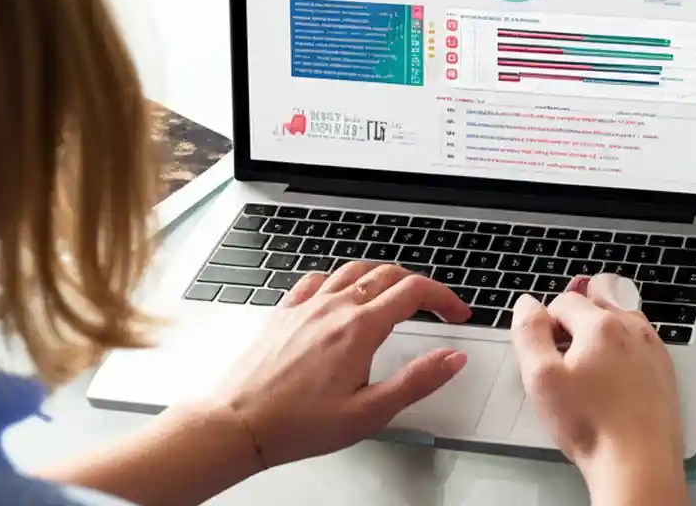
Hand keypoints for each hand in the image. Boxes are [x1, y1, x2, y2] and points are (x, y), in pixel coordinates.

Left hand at [210, 262, 471, 466]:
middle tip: (435, 306)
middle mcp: (333, 308)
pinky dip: (339, 280)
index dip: (444, 298)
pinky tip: (339, 293)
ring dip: (383, 275)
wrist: (238, 424)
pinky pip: (316, 279)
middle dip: (420, 286)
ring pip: (353, 270)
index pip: (414, 292)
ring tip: (396, 291)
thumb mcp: (370, 412)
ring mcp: (306, 306)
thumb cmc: (297, 424)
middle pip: (388, 274)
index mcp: (359, 328)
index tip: (457, 313)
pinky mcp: (284, 313)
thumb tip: (452, 358)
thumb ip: (417, 381)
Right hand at [511, 274, 685, 503]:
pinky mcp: (665, 369)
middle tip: (566, 365)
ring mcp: (653, 347)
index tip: (545, 356)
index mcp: (600, 324)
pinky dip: (622, 353)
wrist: (638, 462)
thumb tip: (527, 303)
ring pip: (619, 323)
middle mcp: (632, 327)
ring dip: (600, 336)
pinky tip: (614, 383)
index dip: (546, 324)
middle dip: (574, 326)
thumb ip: (529, 333)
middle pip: (594, 306)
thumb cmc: (589, 423)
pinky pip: (638, 345)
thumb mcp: (542, 378)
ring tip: (589, 373)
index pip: (563, 301)